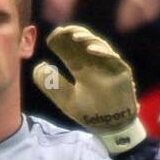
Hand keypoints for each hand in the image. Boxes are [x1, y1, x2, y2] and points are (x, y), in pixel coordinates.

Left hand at [33, 24, 145, 152]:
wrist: (109, 127)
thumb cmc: (89, 113)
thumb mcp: (64, 99)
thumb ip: (50, 85)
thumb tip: (39, 66)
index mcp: (81, 69)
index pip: (70, 50)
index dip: (61, 42)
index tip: (50, 38)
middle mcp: (94, 64)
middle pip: (83, 43)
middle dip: (72, 35)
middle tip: (60, 31)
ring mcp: (108, 65)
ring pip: (97, 45)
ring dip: (86, 39)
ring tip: (73, 36)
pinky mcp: (121, 71)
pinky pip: (113, 58)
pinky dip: (102, 52)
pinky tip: (90, 49)